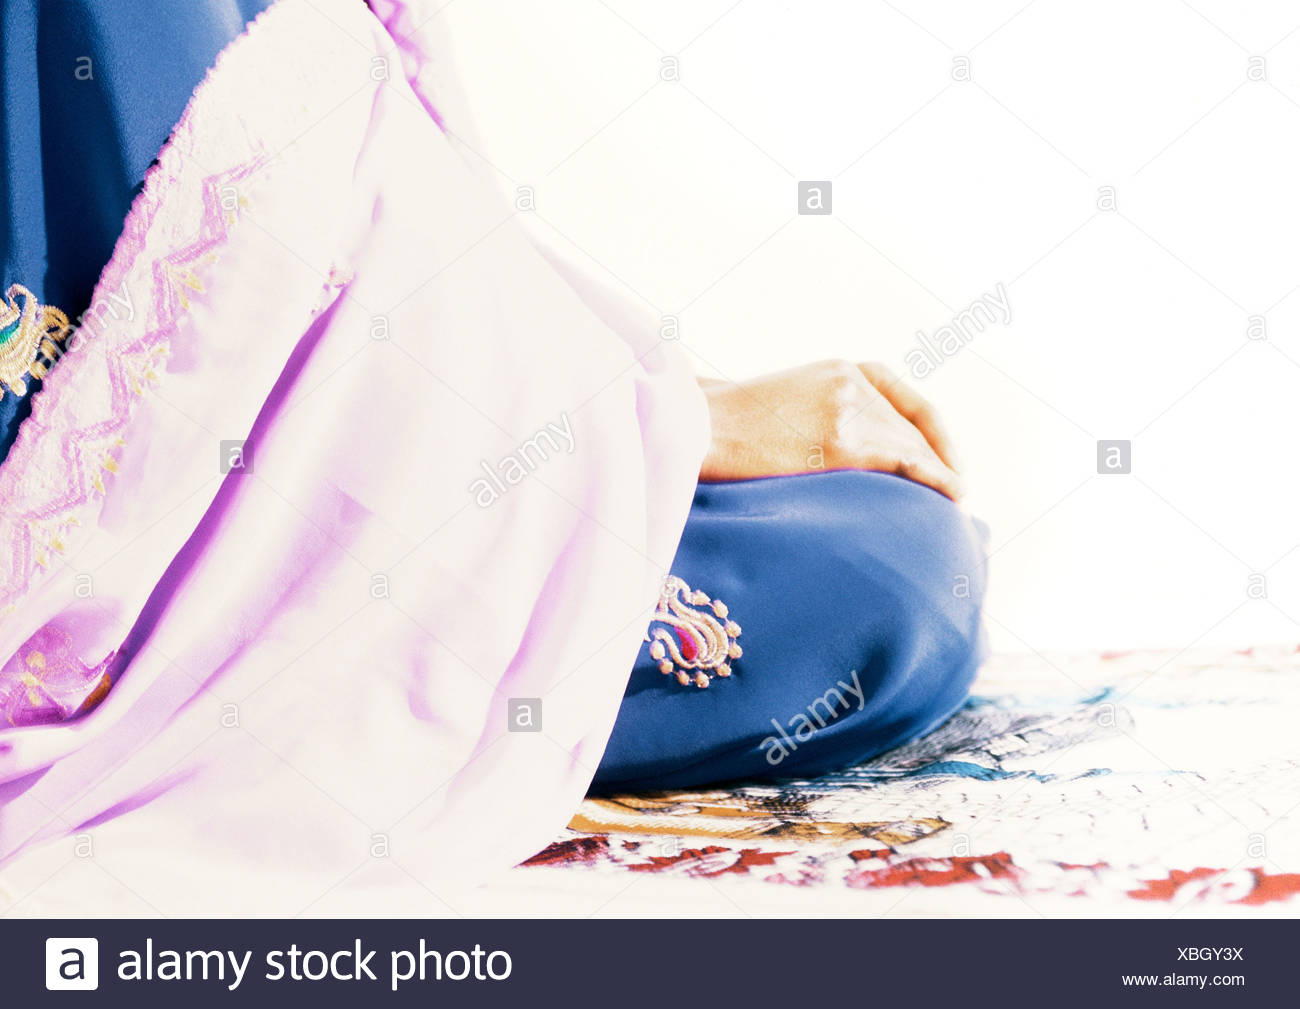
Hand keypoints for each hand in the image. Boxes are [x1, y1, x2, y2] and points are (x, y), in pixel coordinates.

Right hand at [698, 360, 963, 499]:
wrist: (697, 427)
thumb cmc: (724, 427)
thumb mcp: (781, 403)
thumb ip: (816, 414)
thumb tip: (826, 451)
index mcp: (838, 369)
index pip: (903, 396)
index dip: (933, 428)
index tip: (946, 455)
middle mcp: (851, 383)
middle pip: (911, 424)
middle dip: (935, 456)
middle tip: (951, 487)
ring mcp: (848, 409)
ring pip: (911, 444)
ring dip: (938, 473)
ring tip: (954, 500)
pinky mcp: (842, 442)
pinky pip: (906, 460)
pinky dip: (936, 477)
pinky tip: (953, 494)